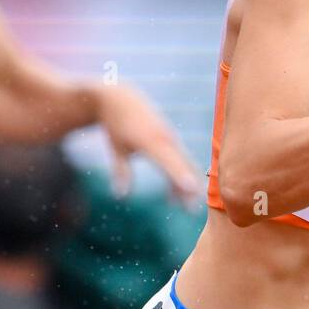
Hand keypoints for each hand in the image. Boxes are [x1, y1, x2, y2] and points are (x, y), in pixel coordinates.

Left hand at [96, 83, 202, 205]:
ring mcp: (169, 137)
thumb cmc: (115, 124)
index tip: (191, 189)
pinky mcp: (170, 139)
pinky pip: (179, 159)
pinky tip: (172, 197)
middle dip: (188, 187)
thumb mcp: (116, 148)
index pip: (169, 161)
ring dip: (186, 184)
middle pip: (182, 165)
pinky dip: (179, 176)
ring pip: (184, 163)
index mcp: (150, 139)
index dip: (180, 175)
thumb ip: (121, 171)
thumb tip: (122, 196)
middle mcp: (164, 138)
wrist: (120, 98)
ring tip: (188, 208)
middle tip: (192, 210)